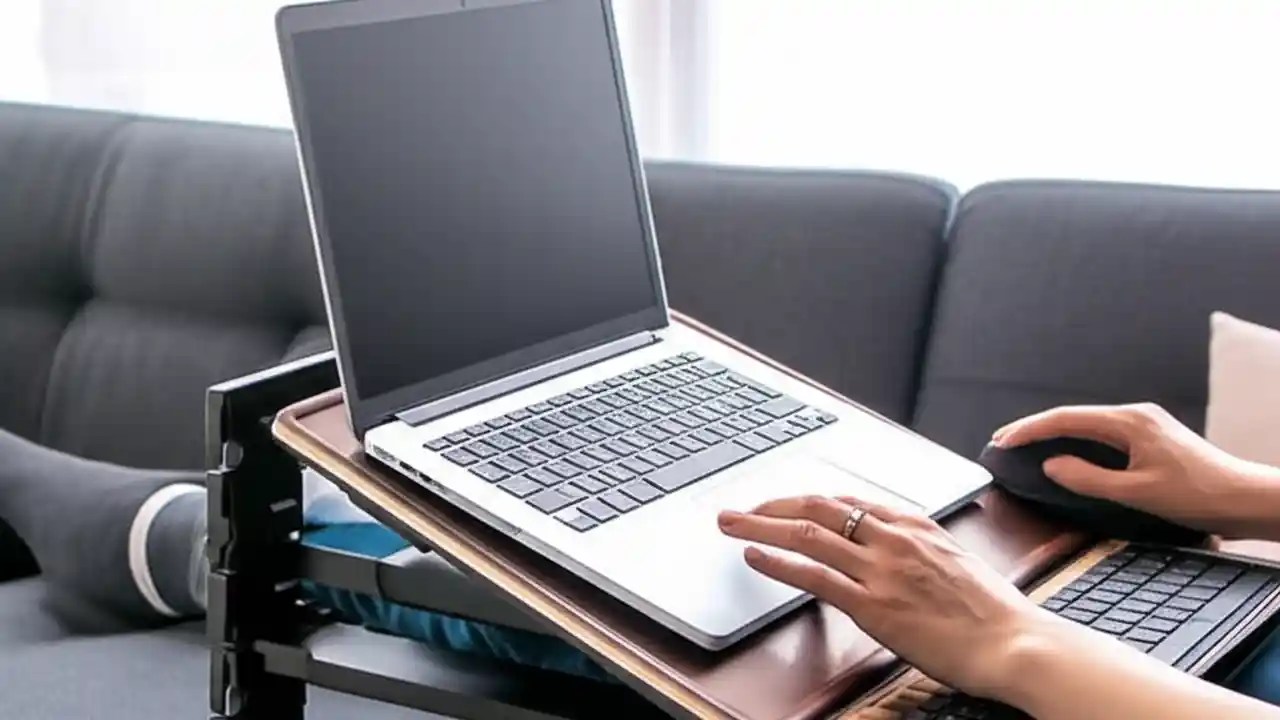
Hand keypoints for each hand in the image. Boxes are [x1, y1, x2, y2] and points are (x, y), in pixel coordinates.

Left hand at [718, 495, 1049, 700]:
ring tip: (731, 523)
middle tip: (741, 506)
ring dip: (761, 524)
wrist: (1014, 642)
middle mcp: (893, 539)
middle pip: (820, 507)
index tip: (783, 503)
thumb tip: (901, 552)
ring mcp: (881, 570)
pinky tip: (756, 556)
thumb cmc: (995, 612)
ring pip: (808, 533)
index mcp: (915, 526)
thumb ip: (921, 550)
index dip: (807, 500)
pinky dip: (778, 562)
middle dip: (774, 503)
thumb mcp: (958, 562)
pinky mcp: (872, 604)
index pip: (849, 502)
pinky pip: (814, 576)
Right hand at [992, 403, 1268, 536]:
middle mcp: (1135, 416)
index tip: (1002, 440)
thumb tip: (1051, 464)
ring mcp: (1144, 425)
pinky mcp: (1150, 439)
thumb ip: (1088, 479)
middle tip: (1002, 441)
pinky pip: (1101, 434)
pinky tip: (1063, 452)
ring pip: (1086, 424)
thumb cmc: (1199, 496)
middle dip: (1035, 428)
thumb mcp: (1137, 493)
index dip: (1029, 429)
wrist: (1246, 498)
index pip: (1066, 419)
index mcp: (1130, 422)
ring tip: (1024, 445)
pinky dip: (1075, 441)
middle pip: (1073, 416)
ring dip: (1054, 434)